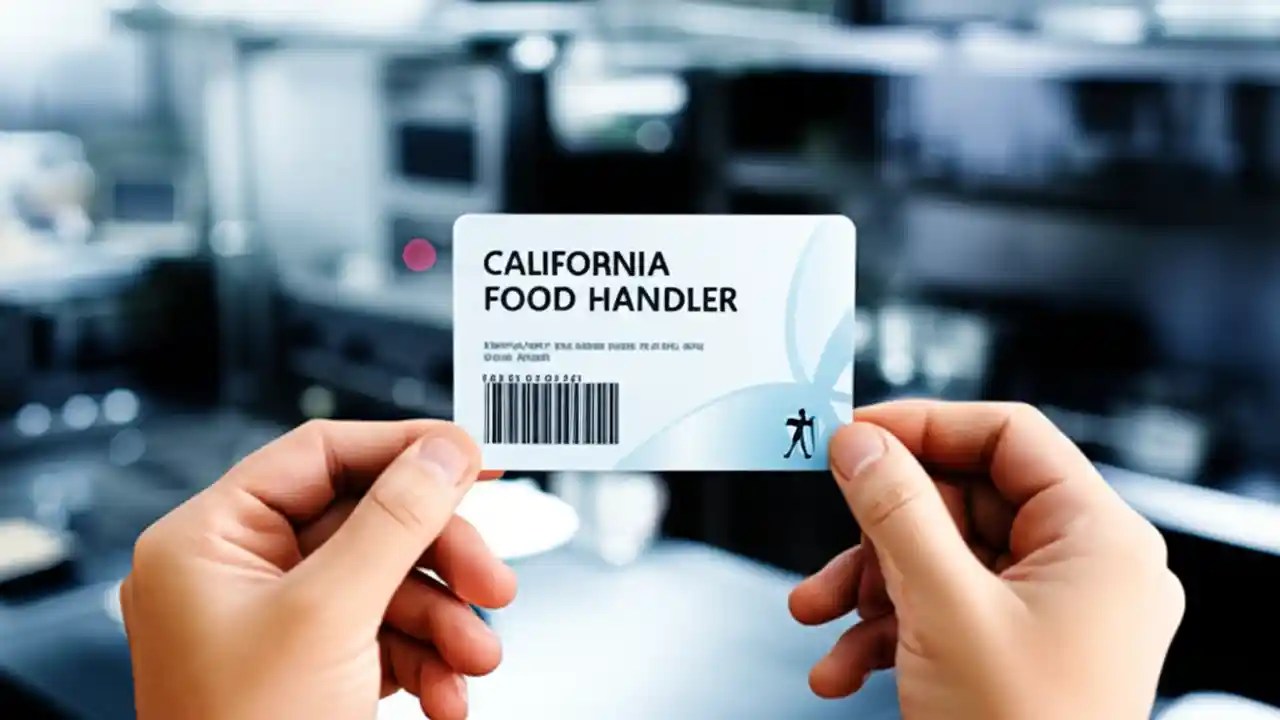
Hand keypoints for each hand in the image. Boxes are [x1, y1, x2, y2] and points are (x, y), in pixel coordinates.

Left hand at [121, 420, 516, 719]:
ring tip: (477, 659)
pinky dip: (429, 663)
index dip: (403, 450)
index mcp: (208, 541)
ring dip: (446, 622)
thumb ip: (394, 521)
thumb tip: (444, 451)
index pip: (319, 456)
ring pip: (390, 584)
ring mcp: (278, 625)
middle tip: (493, 581)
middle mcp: (240, 574)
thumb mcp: (330, 616)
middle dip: (440, 558)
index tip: (473, 456)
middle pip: (369, 523)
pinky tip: (450, 695)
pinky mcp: (314, 667)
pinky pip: (388, 637)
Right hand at [789, 401, 1184, 719]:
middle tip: (833, 551)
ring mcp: (1056, 614)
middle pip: (963, 501)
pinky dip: (888, 632)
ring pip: (943, 559)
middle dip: (880, 532)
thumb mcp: (942, 607)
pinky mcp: (1022, 652)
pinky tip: (838, 669)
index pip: (1008, 437)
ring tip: (817, 615)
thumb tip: (857, 442)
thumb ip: (895, 510)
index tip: (854, 434)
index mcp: (1098, 539)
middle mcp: (1085, 569)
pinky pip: (946, 610)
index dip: (924, 426)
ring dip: (870, 588)